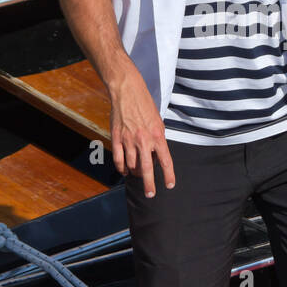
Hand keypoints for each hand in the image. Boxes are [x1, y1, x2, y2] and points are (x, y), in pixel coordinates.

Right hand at [109, 63, 174, 197]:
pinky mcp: (117, 138)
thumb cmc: (145, 106)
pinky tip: (124, 171)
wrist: (128, 92)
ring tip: (137, 174)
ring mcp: (129, 140)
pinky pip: (118, 159)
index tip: (170, 185)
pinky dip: (121, 168)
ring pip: (132, 165)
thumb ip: (158, 140)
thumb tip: (157, 156)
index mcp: (158, 136)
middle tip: (150, 194)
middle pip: (147, 168)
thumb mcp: (158, 122)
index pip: (166, 161)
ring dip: (135, 173)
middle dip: (149, 184)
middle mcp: (144, 140)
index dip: (169, 175)